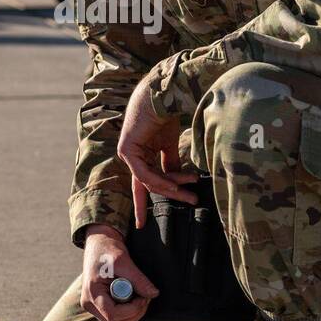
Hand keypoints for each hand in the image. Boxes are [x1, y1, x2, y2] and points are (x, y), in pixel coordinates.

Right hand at [81, 226, 157, 320]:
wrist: (99, 242)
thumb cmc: (107, 249)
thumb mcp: (123, 261)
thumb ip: (138, 279)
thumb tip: (153, 294)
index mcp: (92, 293)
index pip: (113, 315)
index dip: (133, 309)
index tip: (143, 296)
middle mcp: (89, 304)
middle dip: (134, 314)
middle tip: (143, 298)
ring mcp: (93, 306)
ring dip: (131, 313)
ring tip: (137, 295)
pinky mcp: (99, 305)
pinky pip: (115, 317)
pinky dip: (127, 311)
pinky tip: (131, 295)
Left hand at [117, 79, 197, 228]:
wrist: (161, 96)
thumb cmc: (165, 115)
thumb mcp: (170, 144)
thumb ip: (170, 163)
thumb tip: (176, 181)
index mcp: (141, 154)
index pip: (143, 182)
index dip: (142, 203)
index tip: (142, 224)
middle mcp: (132, 155)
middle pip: (150, 183)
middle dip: (173, 193)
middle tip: (193, 201)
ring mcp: (127, 153)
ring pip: (150, 180)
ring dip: (173, 185)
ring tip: (192, 189)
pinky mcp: (127, 150)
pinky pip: (144, 173)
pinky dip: (161, 180)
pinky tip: (175, 185)